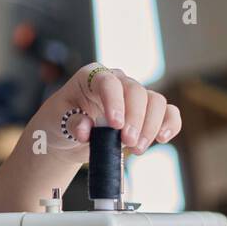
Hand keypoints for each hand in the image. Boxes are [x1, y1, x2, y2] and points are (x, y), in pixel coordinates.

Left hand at [27, 64, 181, 154]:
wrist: (65, 139)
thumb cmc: (58, 123)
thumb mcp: (55, 122)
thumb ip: (71, 123)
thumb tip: (85, 129)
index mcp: (92, 77)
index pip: (108, 82)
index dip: (115, 102)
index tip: (115, 125)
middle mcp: (117, 82)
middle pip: (137, 91)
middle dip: (136, 119)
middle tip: (128, 142)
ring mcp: (133, 97)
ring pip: (155, 101)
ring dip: (151, 126)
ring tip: (137, 148)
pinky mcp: (145, 114)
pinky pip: (167, 112)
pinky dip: (170, 124)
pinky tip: (163, 138)